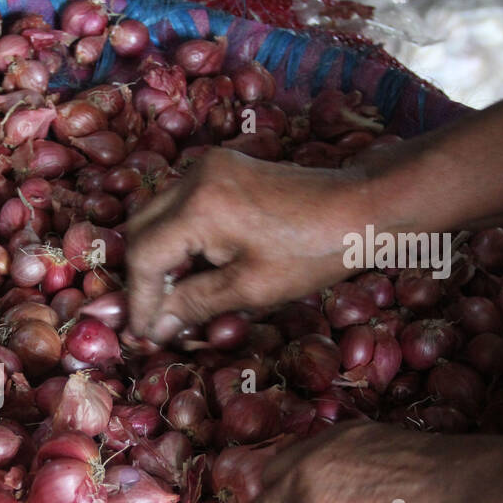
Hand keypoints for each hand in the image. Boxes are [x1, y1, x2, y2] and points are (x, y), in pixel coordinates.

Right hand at [125, 148, 376, 343]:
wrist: (363, 206)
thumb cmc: (314, 252)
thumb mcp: (251, 288)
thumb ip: (194, 305)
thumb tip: (155, 328)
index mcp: (200, 206)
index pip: (144, 256)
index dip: (139, 300)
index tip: (143, 334)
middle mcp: (195, 177)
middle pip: (140, 231)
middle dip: (143, 278)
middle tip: (155, 318)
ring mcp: (207, 168)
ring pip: (156, 217)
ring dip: (159, 259)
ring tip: (174, 299)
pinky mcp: (221, 169)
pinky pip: (179, 206)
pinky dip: (178, 239)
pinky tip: (194, 270)